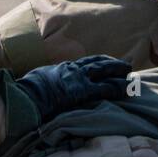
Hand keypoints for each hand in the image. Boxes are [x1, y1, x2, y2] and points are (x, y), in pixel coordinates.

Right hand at [15, 55, 131, 124]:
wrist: (27, 95)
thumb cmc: (28, 89)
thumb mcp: (39, 78)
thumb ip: (48, 77)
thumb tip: (46, 80)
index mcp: (63, 67)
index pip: (85, 62)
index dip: (99, 61)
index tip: (107, 61)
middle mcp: (73, 69)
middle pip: (98, 63)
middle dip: (113, 64)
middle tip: (126, 65)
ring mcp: (78, 79)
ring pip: (104, 72)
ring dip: (118, 73)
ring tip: (130, 75)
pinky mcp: (82, 91)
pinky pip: (103, 88)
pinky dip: (115, 87)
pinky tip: (124, 89)